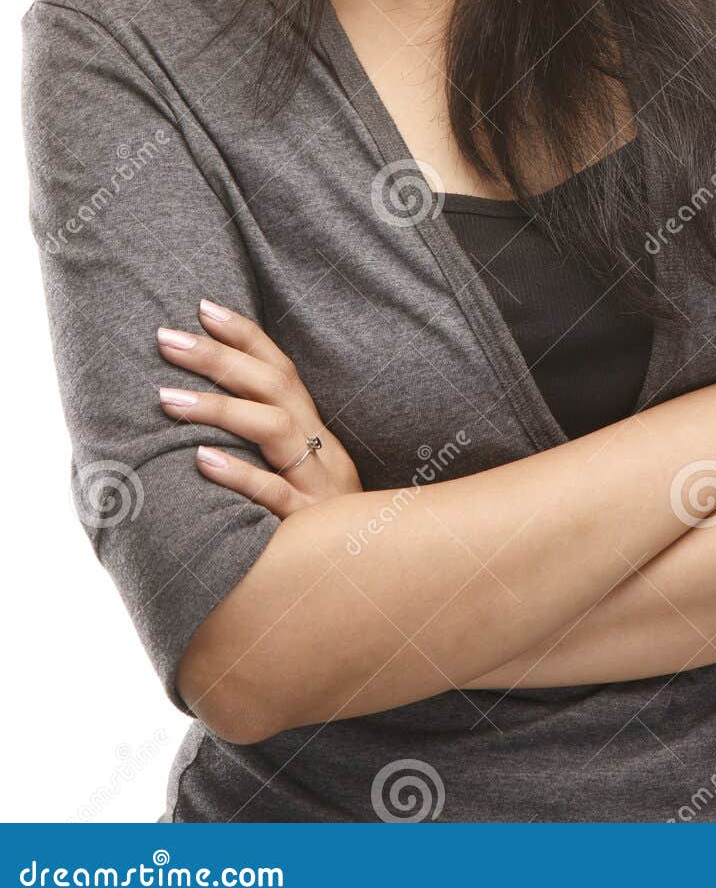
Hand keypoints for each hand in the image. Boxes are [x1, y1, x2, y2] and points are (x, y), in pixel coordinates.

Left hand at [155, 299, 362, 516]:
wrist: (379, 581)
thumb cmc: (324, 530)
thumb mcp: (305, 480)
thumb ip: (269, 448)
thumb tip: (207, 421)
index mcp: (316, 434)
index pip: (282, 370)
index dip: (246, 335)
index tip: (203, 306)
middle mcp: (320, 449)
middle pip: (274, 387)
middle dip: (219, 356)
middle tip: (166, 336)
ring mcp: (317, 485)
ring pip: (275, 430)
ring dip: (220, 408)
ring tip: (167, 398)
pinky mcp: (310, 526)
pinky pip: (275, 496)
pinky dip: (239, 474)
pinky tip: (201, 460)